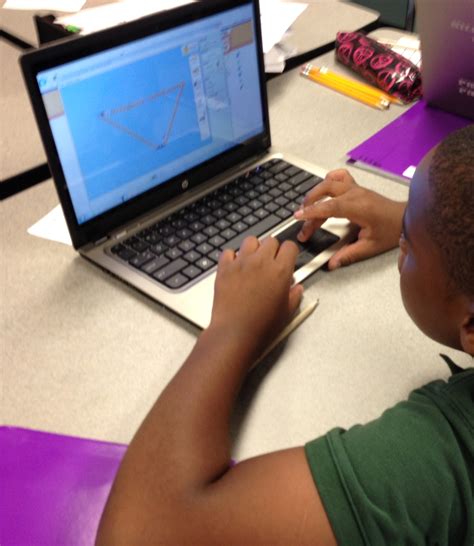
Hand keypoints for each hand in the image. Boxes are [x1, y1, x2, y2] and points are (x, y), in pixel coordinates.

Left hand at [210, 236, 302, 360]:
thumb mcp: (286, 312)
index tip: (287, 259)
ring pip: (250, 240)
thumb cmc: (261, 326)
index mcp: (280, 271)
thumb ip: (294, 296)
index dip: (290, 252)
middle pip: (271, 240)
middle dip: (273, 249)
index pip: (290, 246)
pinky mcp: (224, 268)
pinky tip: (236, 267)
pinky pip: (229, 252)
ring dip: (254, 249)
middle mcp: (261, 262)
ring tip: (253, 262)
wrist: (235, 333)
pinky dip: (233, 257)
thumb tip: (297, 288)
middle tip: (271, 263)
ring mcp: (241, 263)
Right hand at [294, 169, 405, 269]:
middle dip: (310, 205)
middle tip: (302, 220)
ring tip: (307, 206)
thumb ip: (349, 255)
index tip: (298, 217)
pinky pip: (340, 176)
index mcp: (359, 208)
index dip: (312, 212)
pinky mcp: (357, 188)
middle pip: (325, 192)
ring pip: (330, 182)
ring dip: (316, 192)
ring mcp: (356, 189)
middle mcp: (356, 194)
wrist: (405, 218)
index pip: (330, 207)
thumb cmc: (391, 231)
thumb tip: (332, 263)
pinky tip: (323, 189)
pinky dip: (329, 180)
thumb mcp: (370, 247)